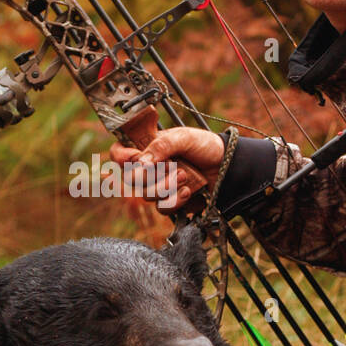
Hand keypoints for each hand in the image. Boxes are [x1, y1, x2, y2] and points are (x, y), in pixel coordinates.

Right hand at [109, 126, 225, 210]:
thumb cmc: (205, 147)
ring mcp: (158, 187)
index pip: (118, 154)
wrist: (227, 167)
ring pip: (147, 196)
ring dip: (167, 187)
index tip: (135, 157)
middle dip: (152, 175)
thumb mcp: (184, 137)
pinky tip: (189, 191)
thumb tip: (141, 163)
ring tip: (185, 176)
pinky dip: (177, 200)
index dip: (120, 158)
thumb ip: (162, 145)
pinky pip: (163, 208)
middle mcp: (149, 169)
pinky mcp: (171, 202)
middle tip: (173, 167)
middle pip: (130, 180)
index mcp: (147, 149)